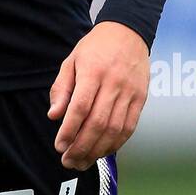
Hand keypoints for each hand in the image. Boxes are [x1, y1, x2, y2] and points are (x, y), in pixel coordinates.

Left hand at [47, 22, 149, 170]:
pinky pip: (129, 127)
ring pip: (115, 129)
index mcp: (92, 72)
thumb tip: (54, 115)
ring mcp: (130, 92)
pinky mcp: (141, 98)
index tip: (59, 146)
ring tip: (83, 161)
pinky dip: (116, 143)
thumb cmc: (95, 48)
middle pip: (97, 123)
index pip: (80, 107)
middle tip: (68, 161)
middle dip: (81, 147)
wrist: (128, 32)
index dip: (69, 130)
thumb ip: (62, 88)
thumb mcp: (71, 61)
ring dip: (98, 150)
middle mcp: (113, 83)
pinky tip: (103, 152)